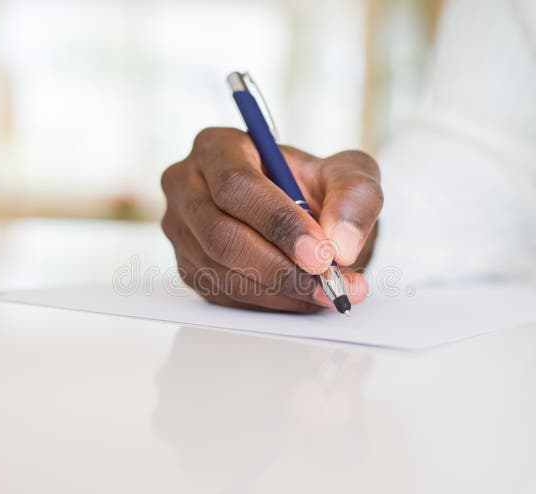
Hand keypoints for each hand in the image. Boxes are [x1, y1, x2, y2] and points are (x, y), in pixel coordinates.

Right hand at [161, 127, 382, 311]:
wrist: (303, 215)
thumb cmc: (316, 186)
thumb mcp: (349, 174)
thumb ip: (354, 196)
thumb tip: (341, 242)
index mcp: (217, 147)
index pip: (236, 185)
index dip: (278, 223)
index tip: (322, 254)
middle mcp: (187, 186)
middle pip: (222, 235)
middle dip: (281, 268)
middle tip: (331, 284)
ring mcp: (182, 230)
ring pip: (221, 271)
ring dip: (280, 292)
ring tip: (329, 293)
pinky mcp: (189, 267)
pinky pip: (223, 295)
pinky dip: (269, 303)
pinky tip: (302, 298)